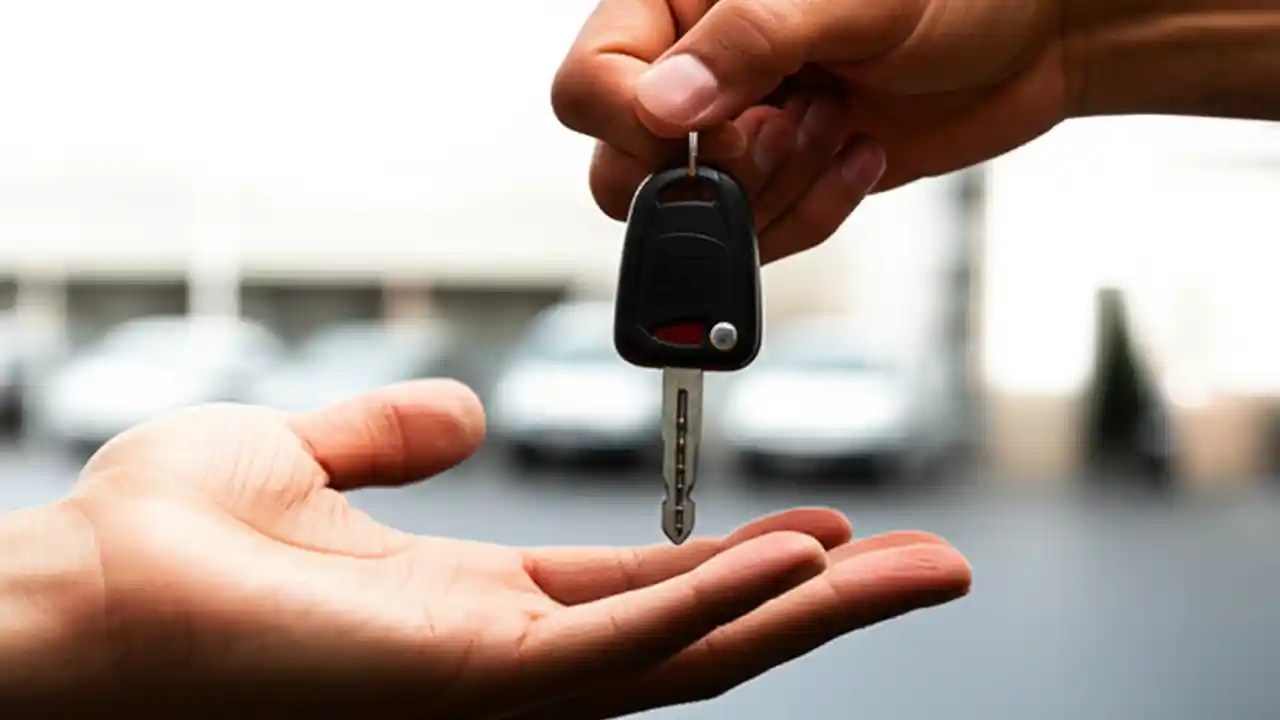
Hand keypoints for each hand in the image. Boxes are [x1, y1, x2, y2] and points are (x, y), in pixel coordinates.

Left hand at [13, 379, 969, 716]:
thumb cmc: (166, 546)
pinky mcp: (478, 682)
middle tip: (922, 566)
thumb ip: (394, 436)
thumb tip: (459, 417)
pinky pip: (626, 647)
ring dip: (806, 612)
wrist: (83, 598)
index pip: (643, 592)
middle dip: (817, 605)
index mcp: (478, 608)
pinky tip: (796, 566)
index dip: (738, 565)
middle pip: (697, 635)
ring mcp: (502, 683)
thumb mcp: (307, 456)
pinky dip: (718, 605)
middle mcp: (508, 659)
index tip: (817, 530)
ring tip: (908, 569)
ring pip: (691, 654)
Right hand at [553, 0, 1067, 262]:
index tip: (719, 125)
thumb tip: (663, 105)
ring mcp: (739, 133)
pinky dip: (813, 214)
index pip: (592, 83)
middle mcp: (698, 71)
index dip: (637, 124)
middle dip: (717, 172)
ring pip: (694, 218)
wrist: (1038, 34)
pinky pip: (760, 239)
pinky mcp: (782, 183)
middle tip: (790, 126)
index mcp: (682, 3)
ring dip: (775, 192)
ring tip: (837, 124)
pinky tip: (858, 154)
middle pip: (624, 169)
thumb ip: (747, 43)